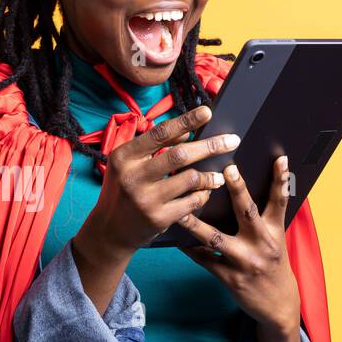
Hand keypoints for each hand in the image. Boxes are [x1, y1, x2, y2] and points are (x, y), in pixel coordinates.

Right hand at [73, 104, 237, 263]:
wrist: (110, 230)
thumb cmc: (122, 191)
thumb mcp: (129, 164)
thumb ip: (154, 146)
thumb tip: (187, 131)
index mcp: (123, 156)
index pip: (159, 133)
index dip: (186, 120)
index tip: (207, 111)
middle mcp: (132, 176)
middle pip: (180, 155)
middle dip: (211, 146)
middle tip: (232, 141)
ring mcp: (145, 199)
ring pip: (190, 179)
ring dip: (210, 176)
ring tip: (220, 176)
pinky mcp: (158, 218)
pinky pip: (191, 202)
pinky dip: (203, 195)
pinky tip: (205, 192)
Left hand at [176, 154, 300, 333]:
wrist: (279, 305)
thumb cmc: (273, 265)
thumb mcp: (276, 241)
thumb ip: (264, 218)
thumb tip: (242, 191)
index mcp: (276, 232)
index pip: (280, 201)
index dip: (281, 179)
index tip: (279, 158)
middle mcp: (262, 245)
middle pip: (248, 212)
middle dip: (238, 190)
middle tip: (227, 169)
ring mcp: (245, 262)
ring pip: (216, 238)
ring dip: (195, 223)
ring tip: (180, 209)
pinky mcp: (230, 279)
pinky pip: (205, 260)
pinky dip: (189, 248)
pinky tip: (174, 238)